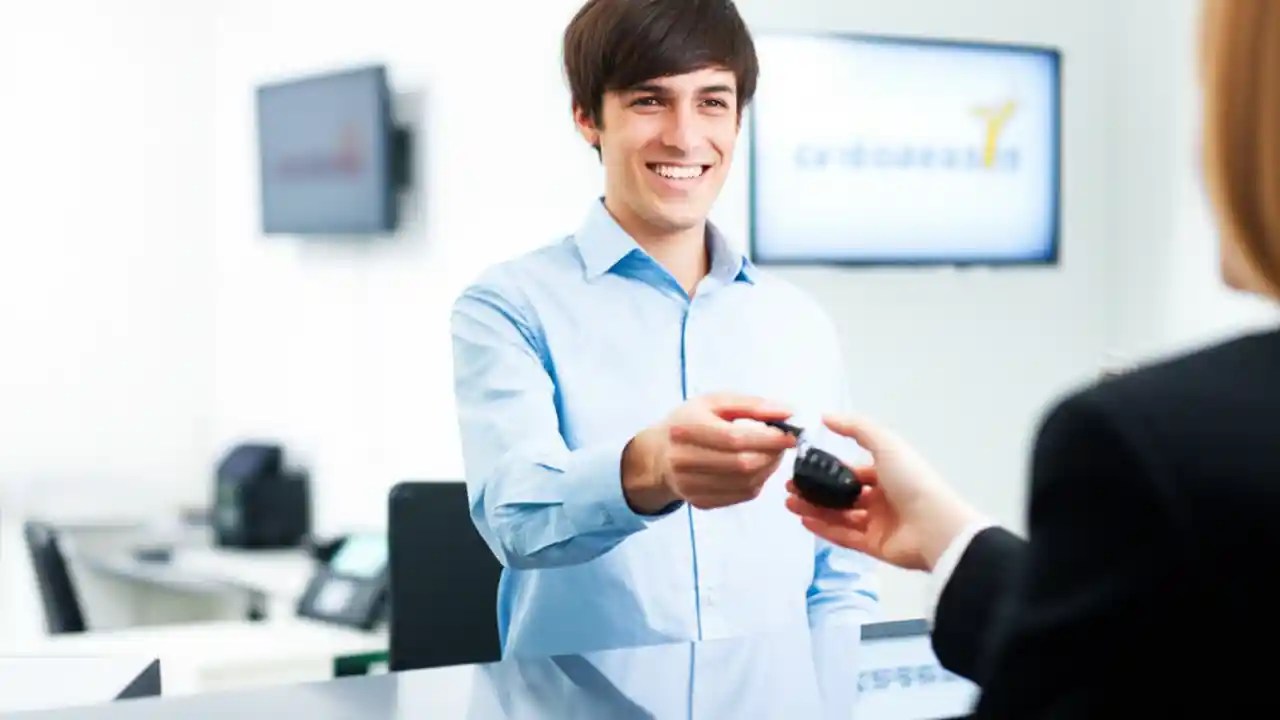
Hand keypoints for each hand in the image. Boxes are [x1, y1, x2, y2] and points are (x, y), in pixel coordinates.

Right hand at [623, 393, 796, 512]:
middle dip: (772, 454)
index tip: (790, 434)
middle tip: (783, 444)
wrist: (660, 455)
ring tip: (771, 453)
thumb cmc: (690, 422)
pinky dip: (758, 481)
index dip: (767, 438)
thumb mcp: (715, 402)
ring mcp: (691, 485)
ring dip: (768, 469)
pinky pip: (742, 495)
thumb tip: (787, 412)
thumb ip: (752, 405)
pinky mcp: (701, 502)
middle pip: (742, 464)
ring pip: (746, 483)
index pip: (734, 438)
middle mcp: (684, 460)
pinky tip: (757, 467)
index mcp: (687, 429)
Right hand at [785, 414, 982, 570]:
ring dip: (815, 508)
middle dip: (816, 491)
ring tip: (790, 502)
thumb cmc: (911, 481)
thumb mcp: (885, 444)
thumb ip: (856, 429)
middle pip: (843, 495)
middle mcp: (883, 499)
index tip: (804, 467)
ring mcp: (878, 524)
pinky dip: (824, 529)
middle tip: (791, 487)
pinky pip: (844, 536)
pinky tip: (804, 519)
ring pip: (840, 515)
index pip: (854, 471)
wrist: (935, 526)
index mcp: (889, 475)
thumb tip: (826, 416)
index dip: (830, 469)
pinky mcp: (874, 546)